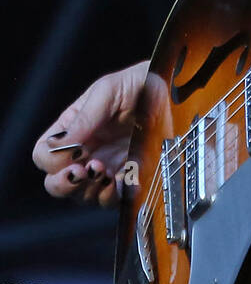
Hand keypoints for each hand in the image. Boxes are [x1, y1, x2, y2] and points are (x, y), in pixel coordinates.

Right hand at [32, 61, 149, 207]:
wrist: (174, 92)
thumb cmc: (138, 84)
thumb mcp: (108, 91)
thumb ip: (84, 117)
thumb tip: (61, 145)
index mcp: (73, 129)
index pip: (43, 154)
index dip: (53, 158)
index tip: (78, 149)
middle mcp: (84, 152)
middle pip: (55, 183)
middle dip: (64, 183)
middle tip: (83, 171)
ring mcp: (105, 167)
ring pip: (81, 196)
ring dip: (89, 189)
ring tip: (105, 171)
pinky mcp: (127, 178)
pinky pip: (111, 200)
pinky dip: (112, 195)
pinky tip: (121, 179)